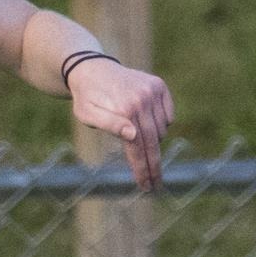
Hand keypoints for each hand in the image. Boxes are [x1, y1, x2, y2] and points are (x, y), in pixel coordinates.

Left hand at [68, 57, 174, 191]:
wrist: (91, 69)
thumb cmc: (87, 98)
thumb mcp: (87, 115)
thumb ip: (109, 125)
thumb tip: (133, 135)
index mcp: (124, 109)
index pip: (138, 147)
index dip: (142, 169)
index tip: (147, 186)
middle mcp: (142, 98)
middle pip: (153, 142)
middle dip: (153, 166)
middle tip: (154, 185)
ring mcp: (153, 91)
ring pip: (162, 130)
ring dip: (153, 141)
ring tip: (135, 137)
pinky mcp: (159, 86)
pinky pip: (168, 116)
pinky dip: (161, 124)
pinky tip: (144, 121)